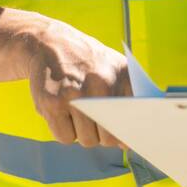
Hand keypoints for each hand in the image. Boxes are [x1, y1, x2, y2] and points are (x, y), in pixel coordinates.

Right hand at [16, 15, 130, 148]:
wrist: (49, 42)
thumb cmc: (86, 62)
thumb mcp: (114, 67)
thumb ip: (128, 100)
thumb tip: (126, 144)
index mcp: (123, 74)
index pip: (137, 116)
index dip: (132, 132)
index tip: (129, 139)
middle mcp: (103, 83)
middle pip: (109, 138)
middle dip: (101, 135)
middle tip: (93, 117)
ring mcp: (76, 94)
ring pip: (87, 140)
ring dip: (81, 132)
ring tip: (76, 109)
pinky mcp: (52, 102)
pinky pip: (65, 138)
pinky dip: (63, 130)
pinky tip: (61, 110)